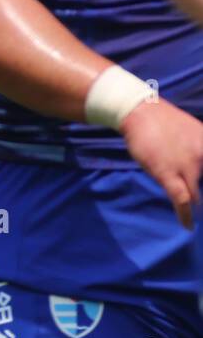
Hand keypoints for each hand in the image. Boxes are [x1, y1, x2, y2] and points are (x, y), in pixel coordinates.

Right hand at [120, 99, 202, 228]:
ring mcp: (187, 165)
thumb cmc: (165, 122)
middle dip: (202, 196)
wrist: (141, 112)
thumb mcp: (195, 133)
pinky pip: (181, 200)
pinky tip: (188, 225)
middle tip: (198, 201)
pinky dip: (185, 215)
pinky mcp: (167, 173)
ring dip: (195, 202)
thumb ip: (201, 151)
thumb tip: (199, 169)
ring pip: (196, 195)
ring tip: (193, 213)